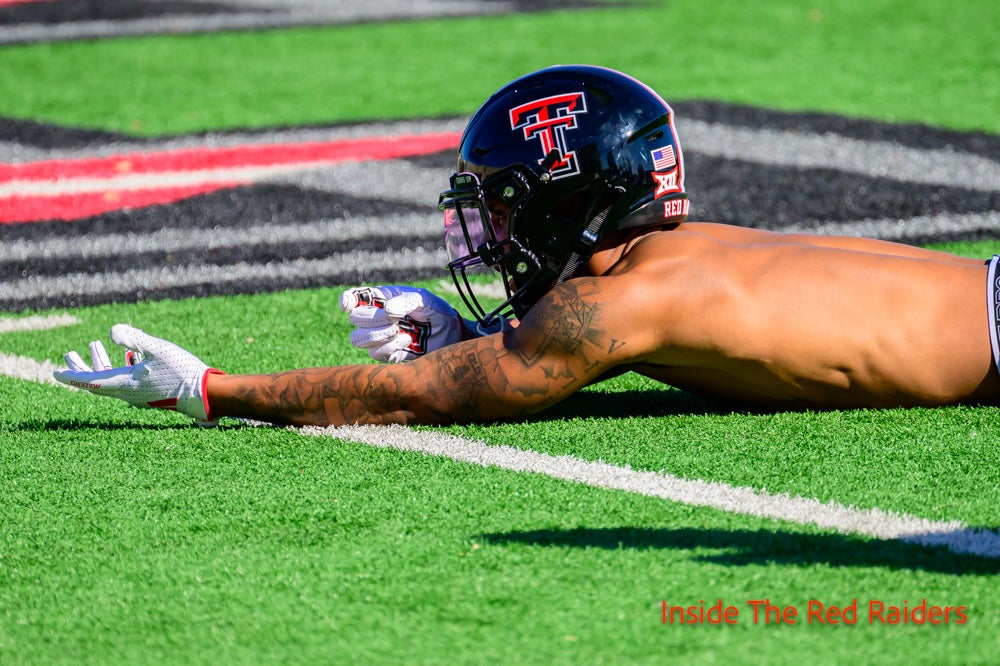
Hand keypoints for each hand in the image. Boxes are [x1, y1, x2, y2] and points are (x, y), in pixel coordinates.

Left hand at [53, 324, 223, 423]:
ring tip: (95, 346)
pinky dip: (122, 366)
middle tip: (68, 354)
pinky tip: (129, 355)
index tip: (55, 372)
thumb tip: (111, 331)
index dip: (71, 375)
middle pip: (96, 381)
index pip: (89, 381)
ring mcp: (139, 393)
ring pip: (112, 379)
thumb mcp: (158, 349)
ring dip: (101, 363)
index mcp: (124, 385)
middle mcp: (128, 392)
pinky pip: (128, 379)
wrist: (206, 394)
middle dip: (81, 367)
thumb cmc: (182, 372)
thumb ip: (134, 338)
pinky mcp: (151, 391)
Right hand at [340, 285, 507, 362]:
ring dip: (378, 335)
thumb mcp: (425, 300)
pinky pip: (374, 354)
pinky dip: (389, 347)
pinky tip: (407, 340)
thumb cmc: (436, 311)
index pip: (354, 297)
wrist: (450, 335)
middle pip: (355, 319)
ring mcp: (379, 336)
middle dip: (371, 319)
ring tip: (399, 330)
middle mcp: (376, 317)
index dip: (346, 300)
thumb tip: (386, 311)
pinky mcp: (387, 354)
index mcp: (381, 298)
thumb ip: (406, 301)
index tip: (348, 305)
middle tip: (393, 319)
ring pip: (358, 339)